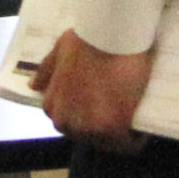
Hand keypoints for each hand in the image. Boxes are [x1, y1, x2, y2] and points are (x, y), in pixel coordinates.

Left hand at [31, 29, 152, 151]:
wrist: (111, 34)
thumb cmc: (86, 39)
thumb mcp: (58, 52)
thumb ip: (46, 71)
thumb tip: (34, 86)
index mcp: (52, 106)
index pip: (71, 125)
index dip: (90, 116)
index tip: (104, 105)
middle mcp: (66, 121)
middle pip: (89, 137)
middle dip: (105, 126)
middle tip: (121, 109)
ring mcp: (89, 127)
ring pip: (109, 142)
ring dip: (122, 133)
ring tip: (134, 116)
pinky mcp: (113, 128)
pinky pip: (129, 144)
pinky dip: (137, 138)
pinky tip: (144, 128)